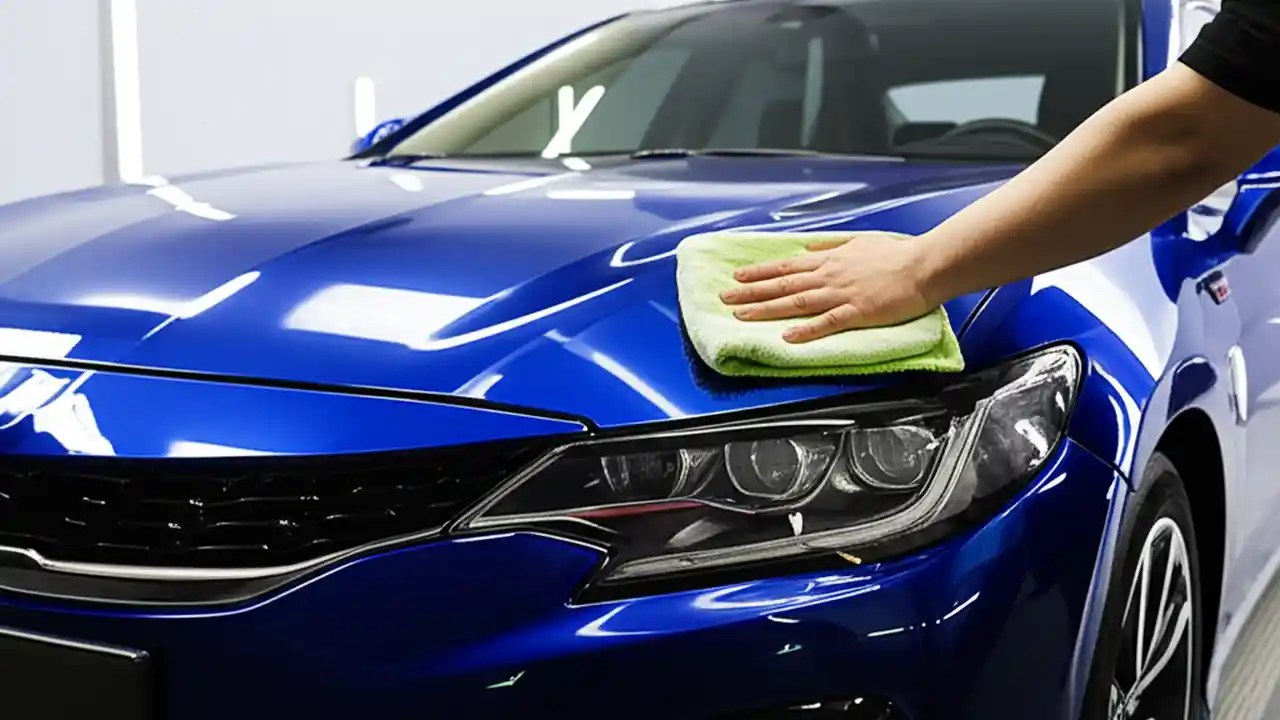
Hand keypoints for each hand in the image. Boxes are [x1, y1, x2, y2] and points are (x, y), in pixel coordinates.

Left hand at [719, 233, 939, 342]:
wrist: (924, 264)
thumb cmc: (897, 254)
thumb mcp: (859, 241)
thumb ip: (832, 245)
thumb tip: (810, 246)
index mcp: (830, 260)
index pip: (787, 267)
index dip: (760, 273)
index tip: (738, 277)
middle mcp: (830, 276)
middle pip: (783, 284)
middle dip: (751, 292)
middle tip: (725, 298)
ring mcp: (842, 294)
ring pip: (796, 302)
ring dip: (767, 309)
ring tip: (742, 315)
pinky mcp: (858, 311)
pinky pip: (827, 322)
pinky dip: (805, 330)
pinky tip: (787, 336)